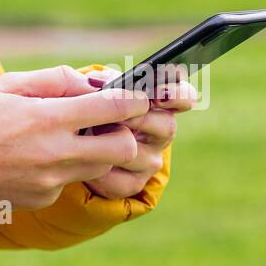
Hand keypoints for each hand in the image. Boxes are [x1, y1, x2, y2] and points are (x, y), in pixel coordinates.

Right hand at [0, 66, 149, 213]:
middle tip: (110, 123)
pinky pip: (70, 181)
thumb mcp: (11, 85)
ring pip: (100, 167)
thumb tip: (95, 84)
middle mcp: (55, 153)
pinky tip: (39, 159)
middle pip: (122, 148)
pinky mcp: (43, 199)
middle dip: (125, 134)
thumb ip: (56, 81)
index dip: (134, 101)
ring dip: (98, 152)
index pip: (114, 109)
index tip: (137, 97)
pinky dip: (66, 169)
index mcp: (49, 119)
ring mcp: (50, 181)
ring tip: (73, 137)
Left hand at [83, 68, 198, 200]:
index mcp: (161, 104)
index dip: (178, 94)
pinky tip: (86, 160)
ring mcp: (151, 160)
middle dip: (141, 119)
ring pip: (139, 154)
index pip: (184, 96)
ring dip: (112, 143)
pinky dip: (100, 172)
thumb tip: (101, 83)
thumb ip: (107, 82)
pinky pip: (121, 181)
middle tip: (120, 115)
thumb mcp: (102, 90)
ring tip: (89, 133)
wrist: (81, 145)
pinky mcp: (134, 183)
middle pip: (167, 126)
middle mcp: (162, 132)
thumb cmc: (96, 109)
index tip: (161, 93)